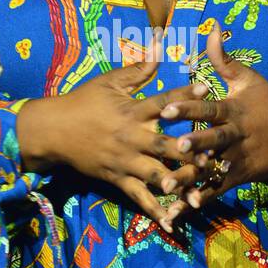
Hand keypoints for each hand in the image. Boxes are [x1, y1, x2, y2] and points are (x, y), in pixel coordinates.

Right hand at [14, 30, 207, 231]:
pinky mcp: (118, 179)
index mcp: (132, 111)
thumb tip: (161, 46)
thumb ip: (139, 70)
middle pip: (166, 145)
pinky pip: (140, 198)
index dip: (185, 96)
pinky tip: (175, 221)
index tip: (208, 90)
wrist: (52, 130)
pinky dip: (156, 210)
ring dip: (180, 182)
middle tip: (215, 153)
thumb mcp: (109, 82)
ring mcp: (125, 161)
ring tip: (202, 188)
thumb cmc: (83, 102)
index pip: (163, 102)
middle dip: (190, 151)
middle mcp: (131, 138)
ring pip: (157, 175)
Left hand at [156, 19, 267, 225]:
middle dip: (196, 143)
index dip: (189, 108)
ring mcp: (237, 159)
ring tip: (169, 186)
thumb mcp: (249, 79)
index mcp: (233, 110)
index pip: (209, 108)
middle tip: (178, 145)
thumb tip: (210, 28)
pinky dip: (199, 199)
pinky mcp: (238, 178)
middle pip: (214, 140)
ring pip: (212, 169)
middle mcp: (235, 136)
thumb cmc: (267, 103)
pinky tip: (178, 209)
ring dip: (191, 178)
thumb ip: (224, 58)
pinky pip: (216, 189)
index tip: (168, 108)